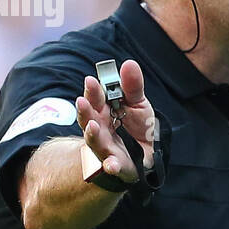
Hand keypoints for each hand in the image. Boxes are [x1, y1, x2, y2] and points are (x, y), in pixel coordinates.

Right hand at [75, 59, 155, 181]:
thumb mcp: (138, 103)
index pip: (94, 99)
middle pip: (89, 119)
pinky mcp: (117, 164)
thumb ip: (132, 86)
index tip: (91, 80)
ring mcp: (106, 147)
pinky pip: (112, 166)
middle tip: (82, 100)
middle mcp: (100, 129)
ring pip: (95, 141)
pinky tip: (110, 165)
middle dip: (85, 110)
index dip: (92, 91)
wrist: (145, 154)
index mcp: (103, 111)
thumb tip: (128, 63)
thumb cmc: (136, 126)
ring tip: (93, 126)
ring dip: (92, 134)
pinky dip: (110, 165)